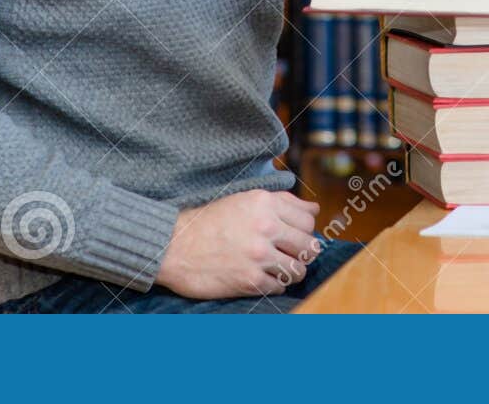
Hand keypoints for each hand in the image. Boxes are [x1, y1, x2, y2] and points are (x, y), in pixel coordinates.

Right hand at [155, 188, 322, 299]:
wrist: (173, 247)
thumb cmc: (210, 221)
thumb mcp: (245, 201)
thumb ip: (283, 203)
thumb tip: (315, 210)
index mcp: (265, 203)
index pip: (308, 221)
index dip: (304, 230)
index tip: (294, 236)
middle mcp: (266, 227)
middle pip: (310, 246)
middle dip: (304, 252)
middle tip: (291, 255)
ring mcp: (259, 255)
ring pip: (299, 269)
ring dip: (292, 271)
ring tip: (278, 268)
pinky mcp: (250, 280)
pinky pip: (280, 286)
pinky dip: (275, 284)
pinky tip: (262, 278)